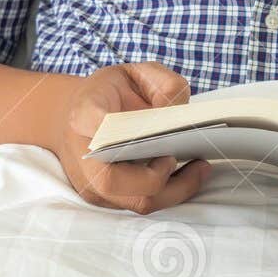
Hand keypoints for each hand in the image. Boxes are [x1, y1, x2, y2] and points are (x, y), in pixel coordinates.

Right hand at [52, 62, 210, 212]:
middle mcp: (82, 154)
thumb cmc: (111, 94)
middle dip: (156, 175)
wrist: (77, 116)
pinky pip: (142, 203)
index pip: (91, 122)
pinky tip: (188, 174)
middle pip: (112, 180)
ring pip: (135, 200)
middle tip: (178, 155)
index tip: (152, 129)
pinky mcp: (107, 198)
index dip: (117, 128)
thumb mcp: (137, 73)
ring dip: (174, 189)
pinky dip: (170, 193)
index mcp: (83, 114)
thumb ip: (163, 83)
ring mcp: (92, 181)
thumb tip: (179, 110)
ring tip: (200, 167)